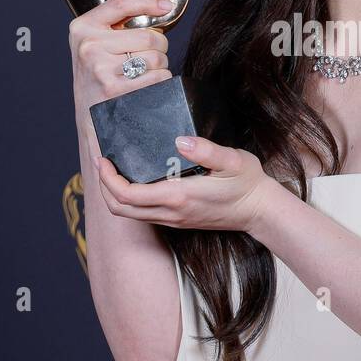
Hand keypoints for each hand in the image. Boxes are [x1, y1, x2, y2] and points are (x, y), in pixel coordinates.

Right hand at [69, 0, 174, 107]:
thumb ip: (114, 26)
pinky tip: (146, 86)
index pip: (123, 4)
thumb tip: (160, 6)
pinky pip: (157, 78)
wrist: (90, 119)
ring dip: (160, 66)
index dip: (150, 1)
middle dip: (159, 47)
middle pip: (149, 36)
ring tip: (144, 73)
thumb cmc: (97, 79)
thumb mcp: (94, 45)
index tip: (166, 6)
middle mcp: (89, 46)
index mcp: (82, 28)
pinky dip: (160, 82)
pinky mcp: (115, 89)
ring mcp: (100, 68)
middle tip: (148, 58)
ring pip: (156, 58)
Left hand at [95, 135, 276, 233]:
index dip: (108, 178)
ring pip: (129, 214)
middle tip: (100, 160)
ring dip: (113, 193)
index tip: (103, 158)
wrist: (260, 211)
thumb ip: (207, 150)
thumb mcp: (233, 160)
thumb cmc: (247, 184)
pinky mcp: (177, 220)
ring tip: (111, 169)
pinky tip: (132, 179)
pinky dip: (128, 198)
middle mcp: (171, 212)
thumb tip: (180, 140)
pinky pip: (142, 213)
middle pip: (120, 208)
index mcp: (178, 196)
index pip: (128, 194)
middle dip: (103, 185)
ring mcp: (173, 219)